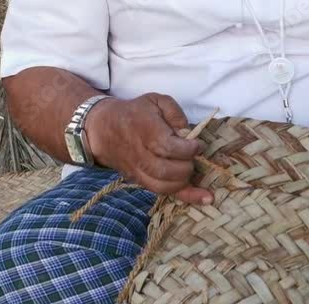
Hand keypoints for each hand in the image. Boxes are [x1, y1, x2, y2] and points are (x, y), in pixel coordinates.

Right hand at [85, 93, 211, 204]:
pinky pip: (162, 192)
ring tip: (191, 169)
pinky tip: (205, 198)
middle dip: (187, 166)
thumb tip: (188, 131)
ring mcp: (139, 170)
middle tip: (192, 156)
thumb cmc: (135, 113)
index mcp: (146, 131)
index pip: (169, 147)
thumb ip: (175, 112)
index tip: (197, 144)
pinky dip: (185, 196)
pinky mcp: (141, 180)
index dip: (189, 149)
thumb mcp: (156, 101)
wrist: (102, 128)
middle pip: (168, 170)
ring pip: (165, 185)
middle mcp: (141, 154)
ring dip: (185, 181)